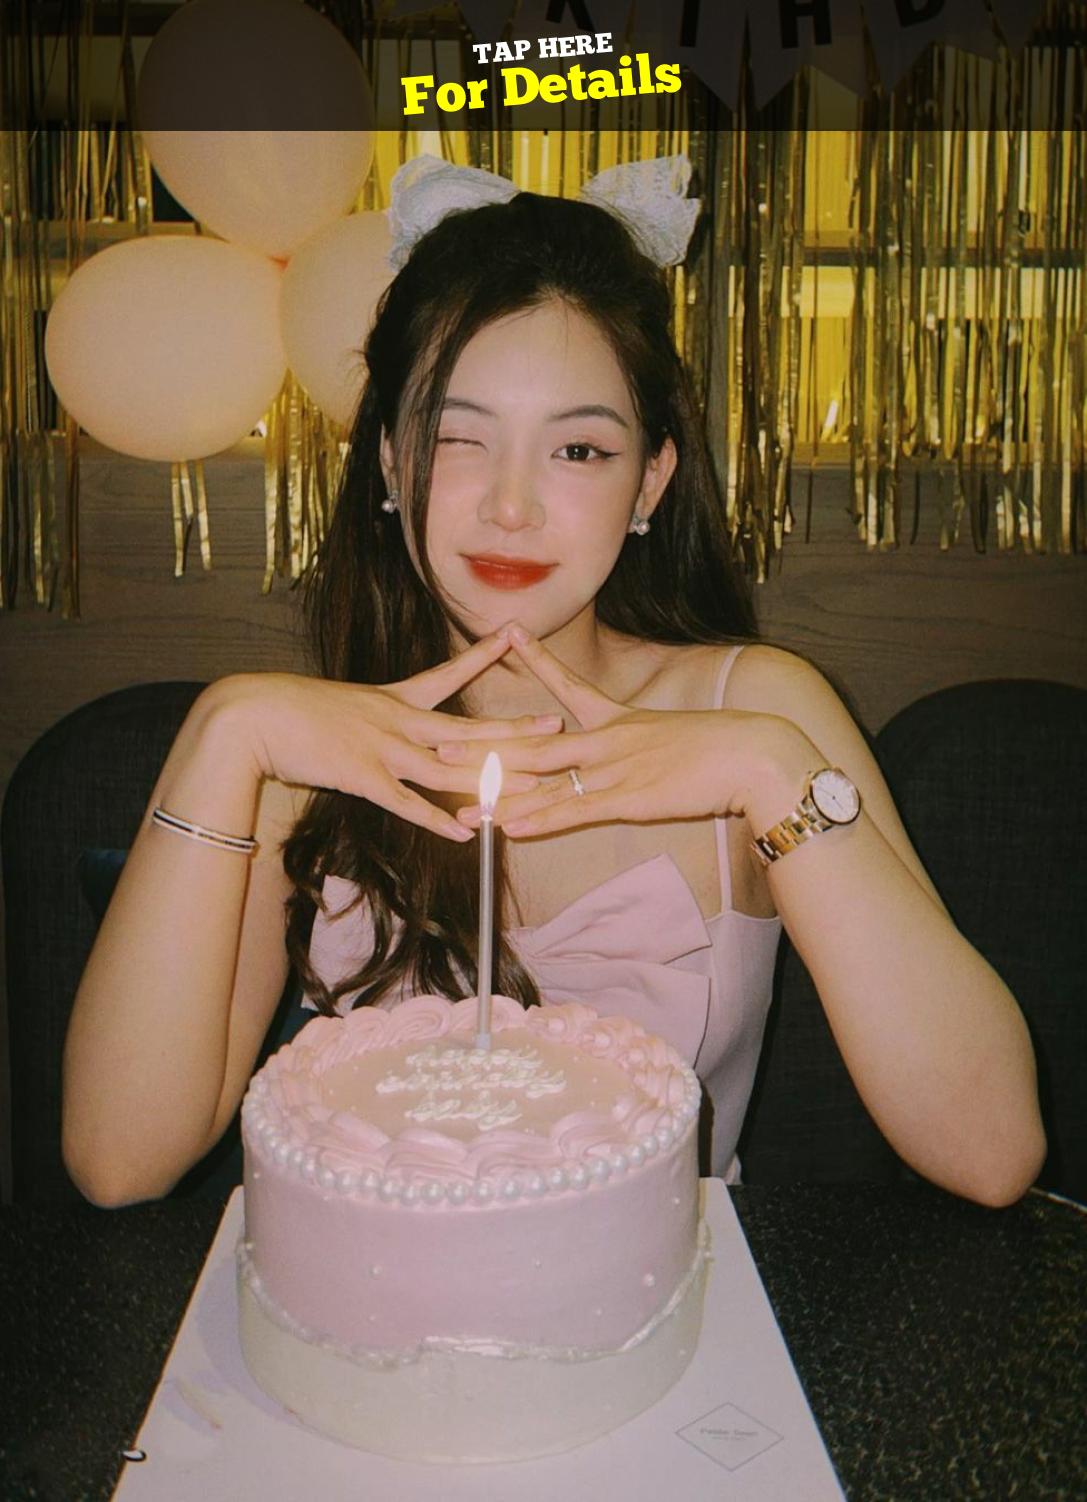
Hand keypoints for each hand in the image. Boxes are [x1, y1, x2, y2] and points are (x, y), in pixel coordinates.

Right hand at [212, 630, 562, 841]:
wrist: (250, 715)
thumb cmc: (286, 711)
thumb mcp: (337, 707)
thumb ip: (367, 720)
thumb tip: (381, 728)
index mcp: (391, 700)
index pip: (446, 674)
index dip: (480, 657)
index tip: (511, 635)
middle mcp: (395, 721)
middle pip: (467, 727)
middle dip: (513, 730)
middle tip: (554, 725)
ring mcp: (382, 749)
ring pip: (449, 766)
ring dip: (493, 778)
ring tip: (532, 786)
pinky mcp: (362, 777)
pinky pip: (407, 803)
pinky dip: (436, 820)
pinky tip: (464, 832)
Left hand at [443, 628, 804, 837]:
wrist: (755, 758)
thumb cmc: (726, 750)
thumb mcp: (679, 738)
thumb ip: (648, 747)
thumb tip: (639, 756)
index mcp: (620, 719)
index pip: (570, 683)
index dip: (537, 658)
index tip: (509, 630)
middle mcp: (609, 738)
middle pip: (535, 740)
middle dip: (485, 745)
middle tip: (439, 739)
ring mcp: (615, 768)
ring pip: (546, 780)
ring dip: (501, 795)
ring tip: (459, 803)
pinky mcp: (628, 797)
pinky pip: (575, 810)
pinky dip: (540, 820)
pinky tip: (510, 828)